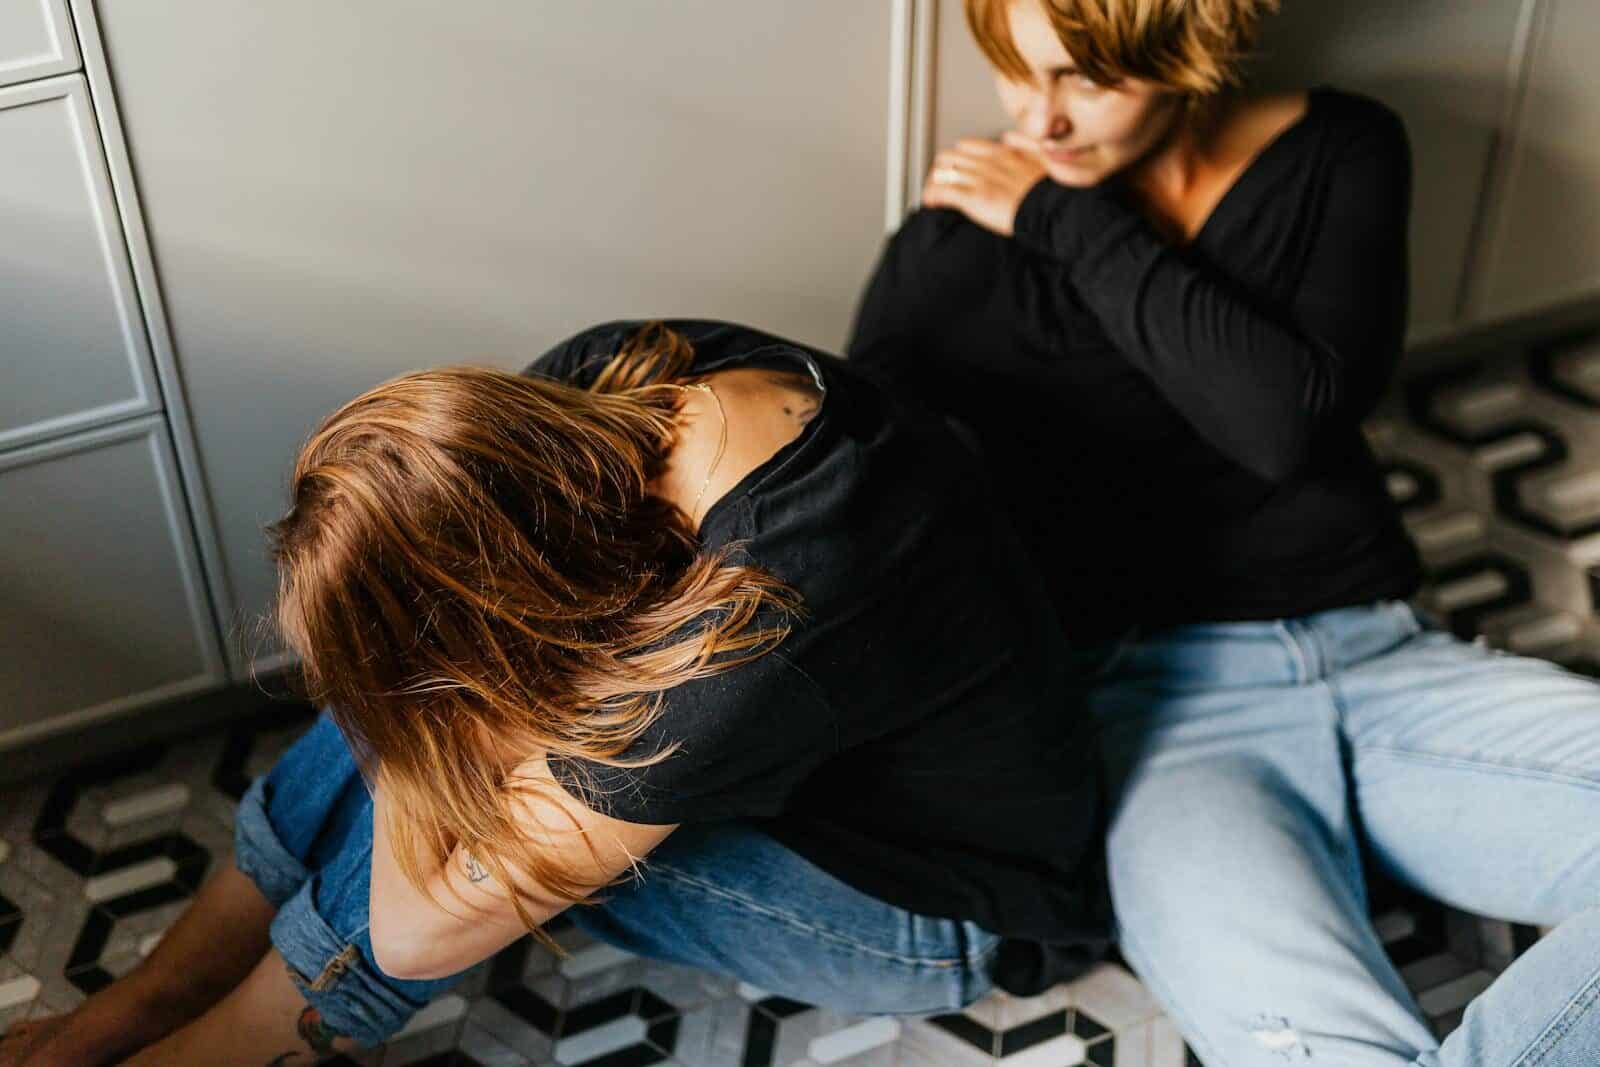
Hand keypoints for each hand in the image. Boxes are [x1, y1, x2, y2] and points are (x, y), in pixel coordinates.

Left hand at [922, 132, 1047, 236]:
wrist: (1053, 208)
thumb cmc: (1051, 189)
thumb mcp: (1042, 156)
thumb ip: (1024, 143)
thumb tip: (1008, 136)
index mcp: (1002, 152)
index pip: (966, 146)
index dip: (957, 158)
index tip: (956, 168)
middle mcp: (987, 162)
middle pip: (949, 157)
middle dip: (940, 170)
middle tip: (940, 183)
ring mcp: (979, 179)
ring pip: (942, 172)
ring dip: (933, 183)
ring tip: (933, 195)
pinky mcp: (974, 198)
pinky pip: (942, 192)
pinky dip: (932, 197)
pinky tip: (931, 203)